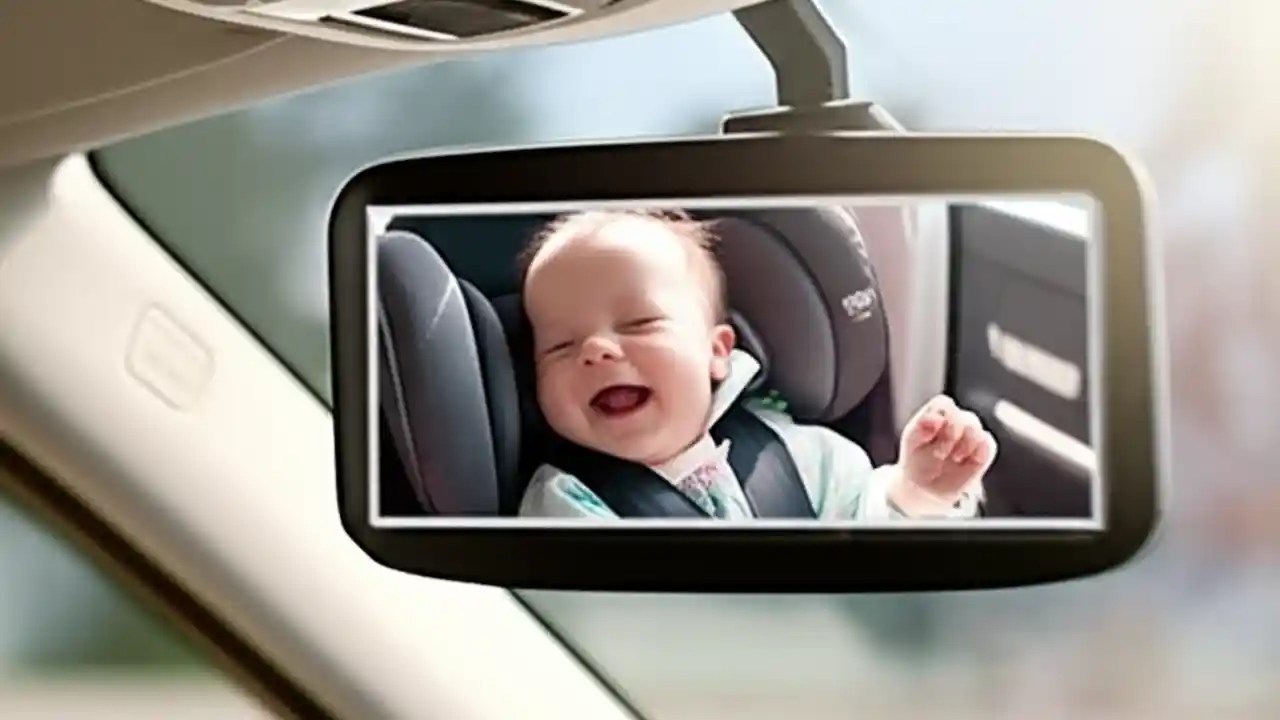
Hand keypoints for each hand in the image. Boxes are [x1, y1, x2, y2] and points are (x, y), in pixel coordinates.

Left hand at [893, 395, 996, 513]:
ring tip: (953, 458)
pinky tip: (964, 462)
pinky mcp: (985, 449)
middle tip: (939, 454)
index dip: (938, 419)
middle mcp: (958, 419)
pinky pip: (988, 445)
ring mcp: (973, 432)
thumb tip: (937, 419)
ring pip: (976, 429)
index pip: (944, 404)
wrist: (928, 487)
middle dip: (950, 437)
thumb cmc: (918, 460)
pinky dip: (976, 454)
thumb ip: (922, 426)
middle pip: (964, 417)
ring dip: (963, 447)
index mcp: (938, 412)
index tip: (928, 437)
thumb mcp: (912, 442)